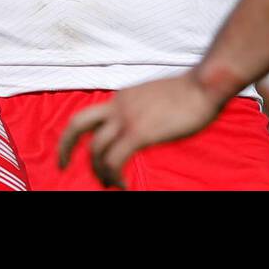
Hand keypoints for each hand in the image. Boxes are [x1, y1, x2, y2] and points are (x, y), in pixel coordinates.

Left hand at [57, 73, 224, 188]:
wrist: (206, 83)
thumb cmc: (190, 93)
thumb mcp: (156, 98)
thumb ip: (143, 110)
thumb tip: (145, 124)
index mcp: (122, 97)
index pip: (90, 116)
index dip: (81, 137)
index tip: (79, 151)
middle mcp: (119, 105)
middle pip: (77, 124)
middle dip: (65, 146)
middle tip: (62, 165)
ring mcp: (127, 118)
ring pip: (96, 150)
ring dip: (99, 172)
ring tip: (112, 184)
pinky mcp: (140, 133)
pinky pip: (115, 161)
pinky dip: (114, 177)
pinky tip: (124, 185)